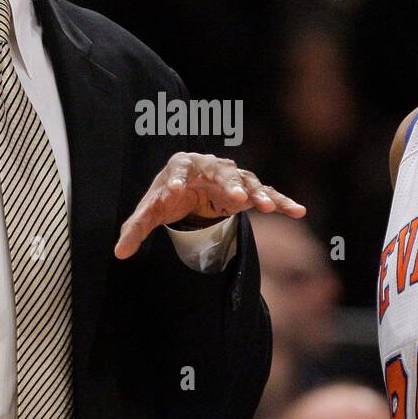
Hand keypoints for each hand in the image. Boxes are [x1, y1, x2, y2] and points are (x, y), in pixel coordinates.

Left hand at [113, 152, 305, 259]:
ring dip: (258, 193)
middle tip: (236, 198)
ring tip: (269, 208)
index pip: (180, 168)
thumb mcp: (150, 212)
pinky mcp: (248, 190)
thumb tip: (119, 253)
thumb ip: (135, 230)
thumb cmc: (167, 197)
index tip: (174, 192)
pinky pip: (267, 194)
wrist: (188, 189)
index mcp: (182, 165)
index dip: (176, 179)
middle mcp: (210, 165)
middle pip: (222, 171)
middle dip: (229, 183)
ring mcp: (233, 176)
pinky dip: (282, 201)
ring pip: (248, 181)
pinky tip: (298, 212)